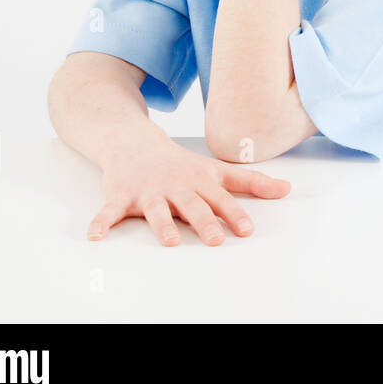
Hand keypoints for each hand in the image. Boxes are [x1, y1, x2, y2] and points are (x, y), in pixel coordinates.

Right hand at [86, 132, 290, 246]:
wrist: (135, 142)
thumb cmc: (182, 163)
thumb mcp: (217, 170)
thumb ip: (252, 183)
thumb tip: (288, 190)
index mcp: (200, 182)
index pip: (222, 200)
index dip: (235, 214)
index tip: (247, 230)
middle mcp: (176, 187)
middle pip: (193, 207)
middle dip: (204, 222)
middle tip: (216, 239)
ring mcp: (148, 191)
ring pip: (155, 211)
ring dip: (161, 225)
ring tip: (168, 242)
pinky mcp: (121, 195)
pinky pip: (108, 211)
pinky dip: (100, 222)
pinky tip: (95, 236)